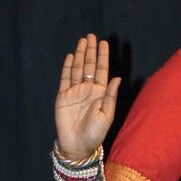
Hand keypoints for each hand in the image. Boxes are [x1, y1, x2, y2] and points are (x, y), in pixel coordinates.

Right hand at [54, 33, 120, 160]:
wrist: (77, 145)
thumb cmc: (95, 134)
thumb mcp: (106, 115)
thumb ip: (110, 95)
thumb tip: (117, 77)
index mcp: (100, 93)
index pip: (101, 70)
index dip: (102, 56)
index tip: (104, 43)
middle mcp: (87, 90)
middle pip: (89, 65)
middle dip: (90, 51)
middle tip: (91, 36)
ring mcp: (74, 92)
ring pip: (77, 68)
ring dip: (79, 55)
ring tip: (82, 41)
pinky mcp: (63, 96)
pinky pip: (65, 78)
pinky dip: (67, 67)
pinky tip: (70, 56)